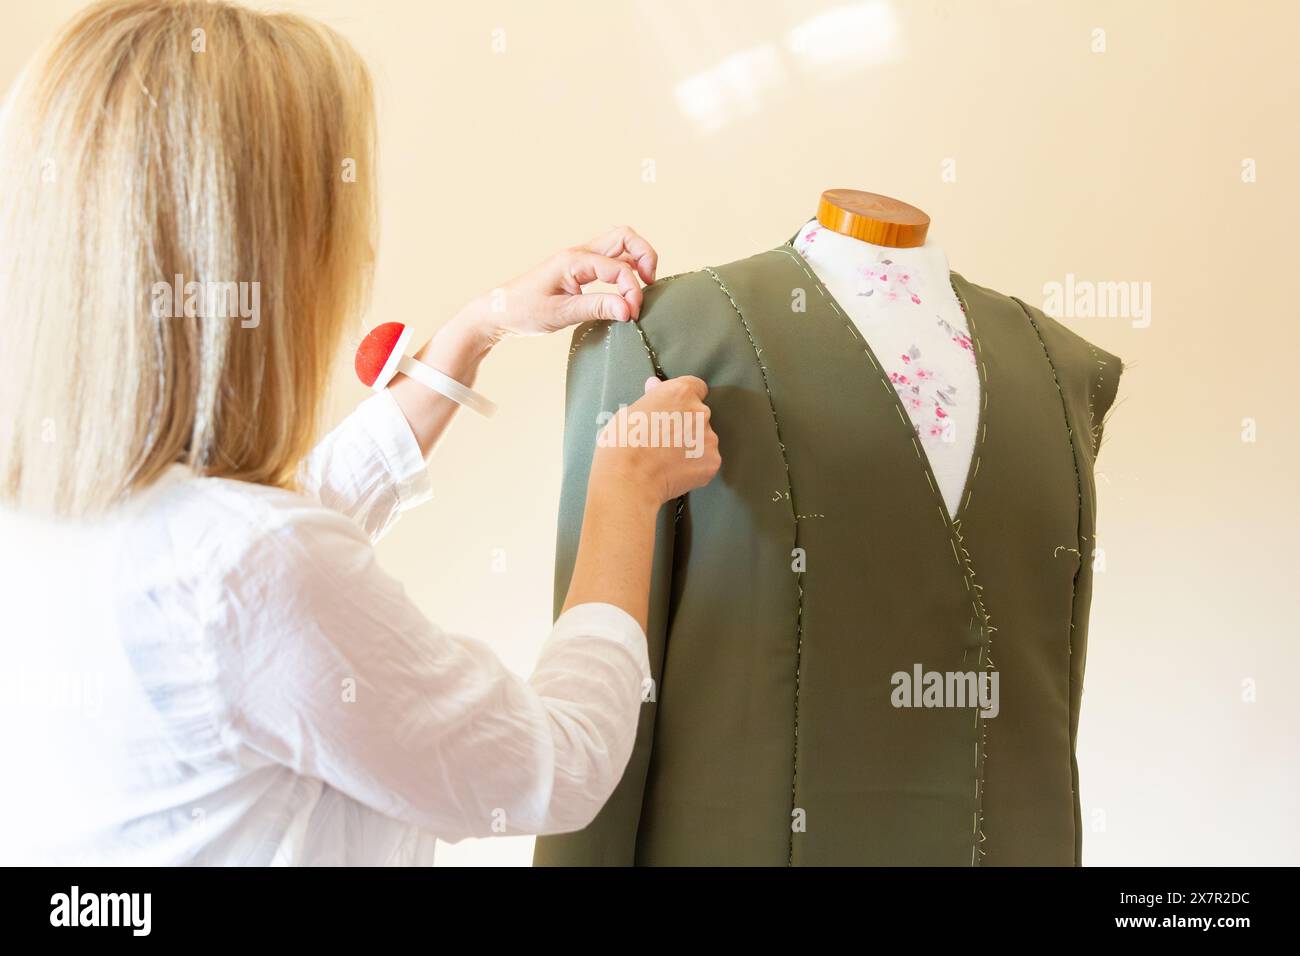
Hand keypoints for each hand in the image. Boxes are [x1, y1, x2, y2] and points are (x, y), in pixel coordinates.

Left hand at [457, 225, 658, 342]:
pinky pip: (611, 257)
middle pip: (625, 235)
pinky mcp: (580, 269)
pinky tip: (627, 289)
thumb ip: (597, 309)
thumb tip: (629, 310)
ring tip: (643, 285)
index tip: (632, 315)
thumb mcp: (561, 314)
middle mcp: (579, 253)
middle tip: (649, 283)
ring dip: (638, 258)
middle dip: (645, 255)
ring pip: (620, 243)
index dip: (632, 290)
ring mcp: (580, 259)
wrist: (500, 311)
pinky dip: (627, 267)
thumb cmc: (525, 311)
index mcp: (573, 260)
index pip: (618, 268)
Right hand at [590, 375, 721, 507]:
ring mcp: (709, 439)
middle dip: (686, 424)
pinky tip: (675, 472)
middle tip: (664, 440)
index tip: (675, 410)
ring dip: (692, 446)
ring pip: (704, 439)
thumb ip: (652, 398)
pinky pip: (706, 461)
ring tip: (667, 459)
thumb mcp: (630, 411)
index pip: (696, 387)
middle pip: (699, 414)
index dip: (685, 399)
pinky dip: (695, 466)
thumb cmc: (622, 444)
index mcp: (681, 393)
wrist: (628, 480)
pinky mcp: (712, 462)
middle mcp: (700, 412)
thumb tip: (655, 385)